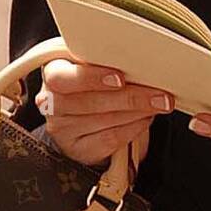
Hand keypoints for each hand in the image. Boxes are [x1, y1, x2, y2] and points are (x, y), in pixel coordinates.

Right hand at [35, 59, 173, 164]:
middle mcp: (51, 102)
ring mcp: (62, 128)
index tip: (120, 78)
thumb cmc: (89, 84)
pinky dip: (133, 128)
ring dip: (138, 112)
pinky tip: (145, 119)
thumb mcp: (90, 66)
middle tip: (159, 95)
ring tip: (158, 104)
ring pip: (105, 120)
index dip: (91, 78)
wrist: (79, 118)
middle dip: (131, 97)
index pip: (62, 77)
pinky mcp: (76, 150)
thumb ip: (104, 61)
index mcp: (53, 72)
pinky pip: (110, 139)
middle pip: (91, 101)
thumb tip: (142, 61)